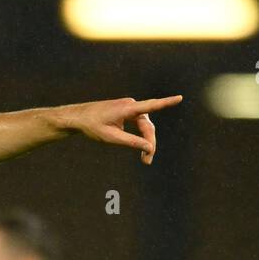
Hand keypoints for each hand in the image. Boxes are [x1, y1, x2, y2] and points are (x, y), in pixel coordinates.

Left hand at [65, 96, 181, 164]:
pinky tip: (141, 148)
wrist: (78, 118)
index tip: (180, 97)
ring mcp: (128, 107)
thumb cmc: (93, 126)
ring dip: (145, 141)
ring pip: (144, 125)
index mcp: (127, 108)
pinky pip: (138, 123)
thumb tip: (149, 148)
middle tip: (147, 161)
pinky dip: (140, 135)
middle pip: (147, 125)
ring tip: (145, 159)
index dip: (166, 103)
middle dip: (149, 143)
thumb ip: (131, 142)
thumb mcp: (112, 138)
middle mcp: (130, 105)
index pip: (151, 106)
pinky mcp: (126, 111)